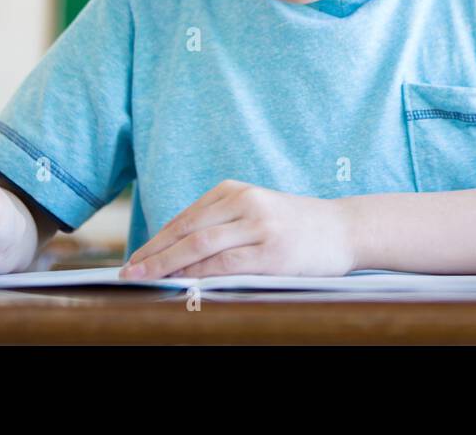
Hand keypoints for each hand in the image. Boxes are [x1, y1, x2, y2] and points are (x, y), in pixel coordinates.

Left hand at [119, 180, 356, 278]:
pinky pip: (225, 264)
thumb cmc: (298, 227)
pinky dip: (199, 275)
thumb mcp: (258, 213)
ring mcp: (258, 225)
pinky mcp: (271, 251)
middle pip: (187, 230)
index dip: (156, 241)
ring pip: (200, 245)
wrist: (347, 228)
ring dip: (167, 265)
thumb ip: (224, 226)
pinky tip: (181, 285)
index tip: (135, 260)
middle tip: (128, 273)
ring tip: (145, 281)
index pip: (185, 218)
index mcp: (236, 191)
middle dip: (153, 254)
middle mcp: (244, 202)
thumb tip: (178, 256)